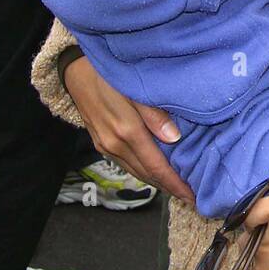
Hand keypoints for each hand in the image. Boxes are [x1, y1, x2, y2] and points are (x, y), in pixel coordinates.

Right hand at [63, 54, 194, 201]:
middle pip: (147, 174)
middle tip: (191, 197)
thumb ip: (155, 114)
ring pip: (136, 172)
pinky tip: (155, 171)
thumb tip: (174, 137)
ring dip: (157, 182)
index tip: (192, 196)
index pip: (157, 167)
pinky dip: (143, 172)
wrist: (75, 72)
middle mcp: (115, 145)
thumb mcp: (135, 89)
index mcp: (127, 132)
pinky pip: (126, 164)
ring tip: (177, 188)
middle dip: (169, 188)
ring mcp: (105, 146)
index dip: (175, 184)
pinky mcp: (100, 144)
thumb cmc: (109, 76)